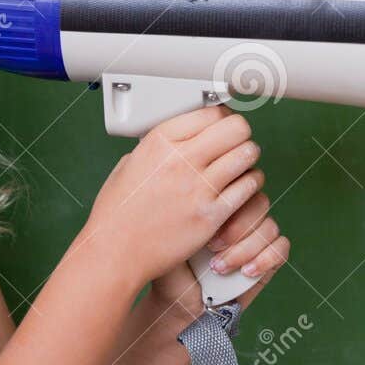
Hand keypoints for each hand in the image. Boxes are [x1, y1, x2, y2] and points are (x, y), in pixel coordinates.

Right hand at [80, 105, 261, 295]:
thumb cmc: (118, 212)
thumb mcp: (131, 163)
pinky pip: (248, 187)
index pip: (211, 113)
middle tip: (236, 143)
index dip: (222, 118)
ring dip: (247, 158)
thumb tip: (184, 137)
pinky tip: (240, 188)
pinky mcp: (211, 214)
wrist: (115, 252)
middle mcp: (181, 159)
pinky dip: (249, 185)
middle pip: (236, 128)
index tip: (224, 125)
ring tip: (240, 165)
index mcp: (160, 141)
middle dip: (239, 134)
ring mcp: (198, 187)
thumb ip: (160, 147)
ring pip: (247, 154)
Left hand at [148, 193, 289, 318]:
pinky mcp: (270, 260)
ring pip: (269, 227)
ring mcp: (258, 238)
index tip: (203, 225)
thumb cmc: (172, 269)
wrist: (179, 305)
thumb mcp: (171, 236)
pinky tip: (245, 272)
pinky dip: (265, 259)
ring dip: (245, 248)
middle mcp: (243, 217)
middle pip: (260, 201)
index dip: (228, 202)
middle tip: (212, 246)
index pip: (240, 184)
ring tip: (219, 268)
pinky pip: (281, 248)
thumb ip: (186, 210)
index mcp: (221, 204)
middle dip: (237, 226)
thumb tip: (193, 186)